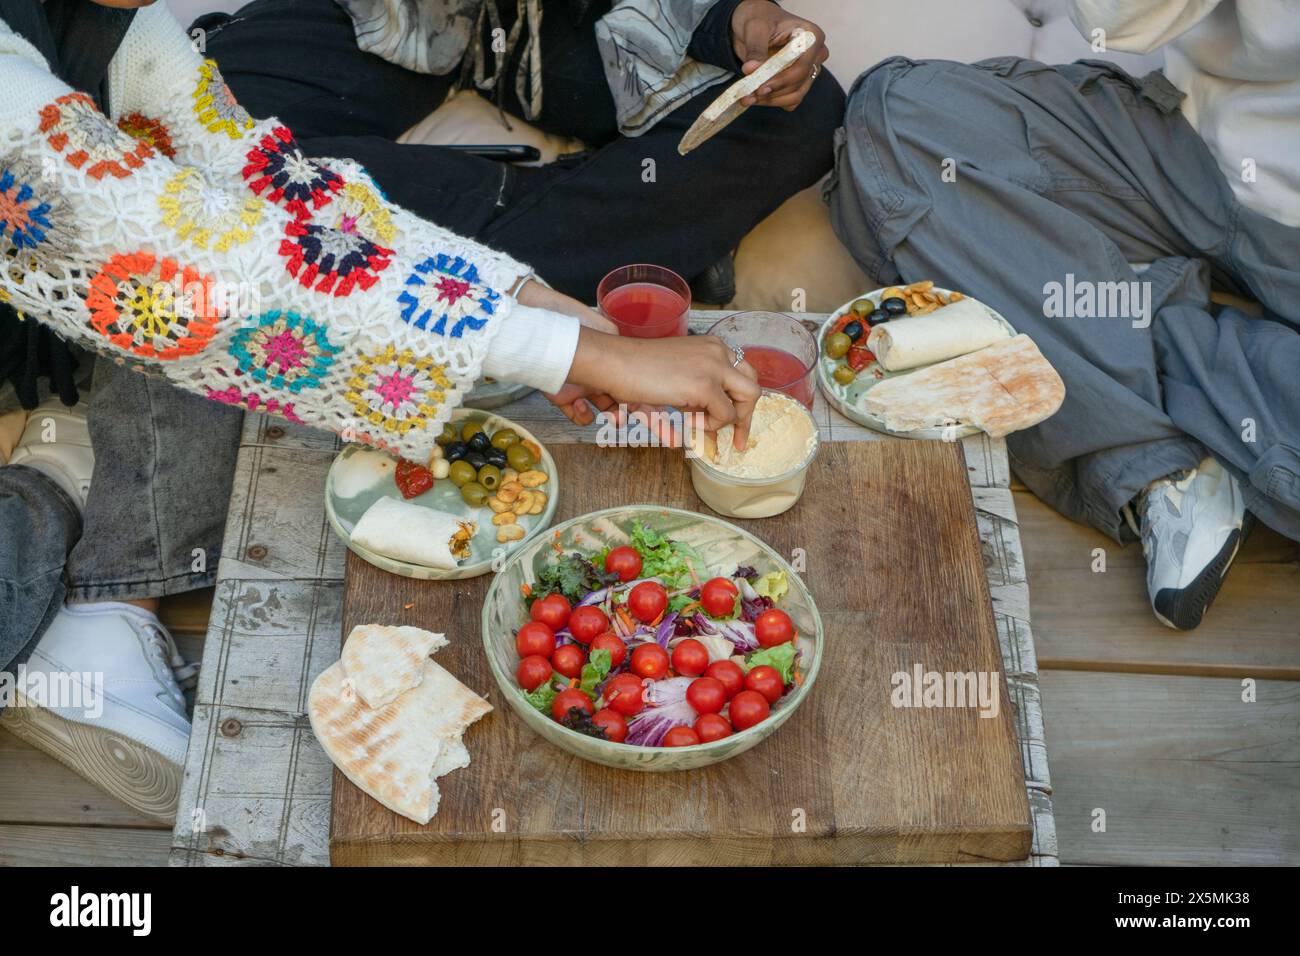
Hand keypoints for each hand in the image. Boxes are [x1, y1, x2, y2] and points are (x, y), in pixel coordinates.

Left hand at [515, 279, 633, 426]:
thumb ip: (621, 344)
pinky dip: (581, 416)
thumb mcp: (605, 327)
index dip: (643, 399)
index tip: (653, 410)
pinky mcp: (561, 396)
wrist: (537, 319)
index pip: (631, 385)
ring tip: (607, 413)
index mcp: (611, 362)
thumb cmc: (570, 318)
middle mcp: (598, 377)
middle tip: (627, 417)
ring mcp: (580, 388)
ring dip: (608, 416)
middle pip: (619, 403)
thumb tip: (637, 361)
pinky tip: (580, 406)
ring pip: (601, 412)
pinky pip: (575, 415)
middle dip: (627, 413)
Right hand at [567, 329, 760, 450]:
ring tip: (702, 426)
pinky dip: (710, 425)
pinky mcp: (705, 385)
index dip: (741, 401)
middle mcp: (718, 352)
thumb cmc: (635, 369)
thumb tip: (707, 417)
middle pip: (753, 386)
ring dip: (729, 420)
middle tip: (736, 439)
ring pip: (748, 398)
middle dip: (746, 415)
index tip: (735, 423)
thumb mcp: (676, 374)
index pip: (743, 373)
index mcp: (712, 346)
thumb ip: (697, 389)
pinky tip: (687, 421)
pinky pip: (724, 415)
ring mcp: (714, 367)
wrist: (615, 363)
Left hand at [730, 0, 828, 110]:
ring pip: (795, 95)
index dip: (781, 80)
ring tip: (747, 98)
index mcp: (811, 36)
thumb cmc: (759, 19)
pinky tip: (756, 98)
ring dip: (771, 101)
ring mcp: (809, 70)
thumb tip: (751, 69)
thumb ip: (755, 48)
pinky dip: (773, 102)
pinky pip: (791, 100)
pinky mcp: (799, 82)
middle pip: (798, 83)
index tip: (760, 87)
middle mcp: (815, 54)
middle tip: (748, 95)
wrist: (754, 25)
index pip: (802, 66)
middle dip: (772, 92)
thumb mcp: (755, 28)